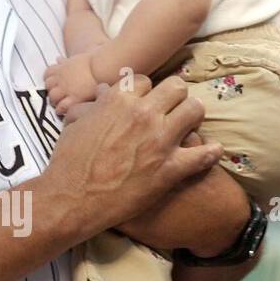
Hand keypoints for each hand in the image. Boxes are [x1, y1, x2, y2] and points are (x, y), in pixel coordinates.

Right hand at [40, 73, 222, 242]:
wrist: (72, 200)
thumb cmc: (68, 162)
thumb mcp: (74, 124)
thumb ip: (93, 105)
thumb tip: (104, 92)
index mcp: (119, 99)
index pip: (147, 80)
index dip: (147, 92)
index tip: (147, 103)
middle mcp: (143, 113)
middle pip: (177, 88)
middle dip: (175, 98)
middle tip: (172, 112)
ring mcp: (160, 140)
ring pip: (195, 110)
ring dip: (192, 118)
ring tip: (188, 128)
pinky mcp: (170, 168)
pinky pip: (204, 153)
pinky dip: (210, 152)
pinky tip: (211, 152)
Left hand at [44, 54, 98, 113]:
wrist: (100, 68)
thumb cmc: (91, 62)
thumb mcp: (75, 59)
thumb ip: (65, 61)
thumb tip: (58, 59)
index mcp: (61, 68)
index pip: (48, 74)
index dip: (49, 80)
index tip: (53, 84)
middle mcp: (61, 78)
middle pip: (48, 86)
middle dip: (51, 90)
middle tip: (56, 95)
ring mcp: (66, 88)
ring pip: (52, 96)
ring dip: (55, 101)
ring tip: (59, 105)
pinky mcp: (74, 98)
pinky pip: (61, 106)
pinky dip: (61, 109)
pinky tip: (63, 111)